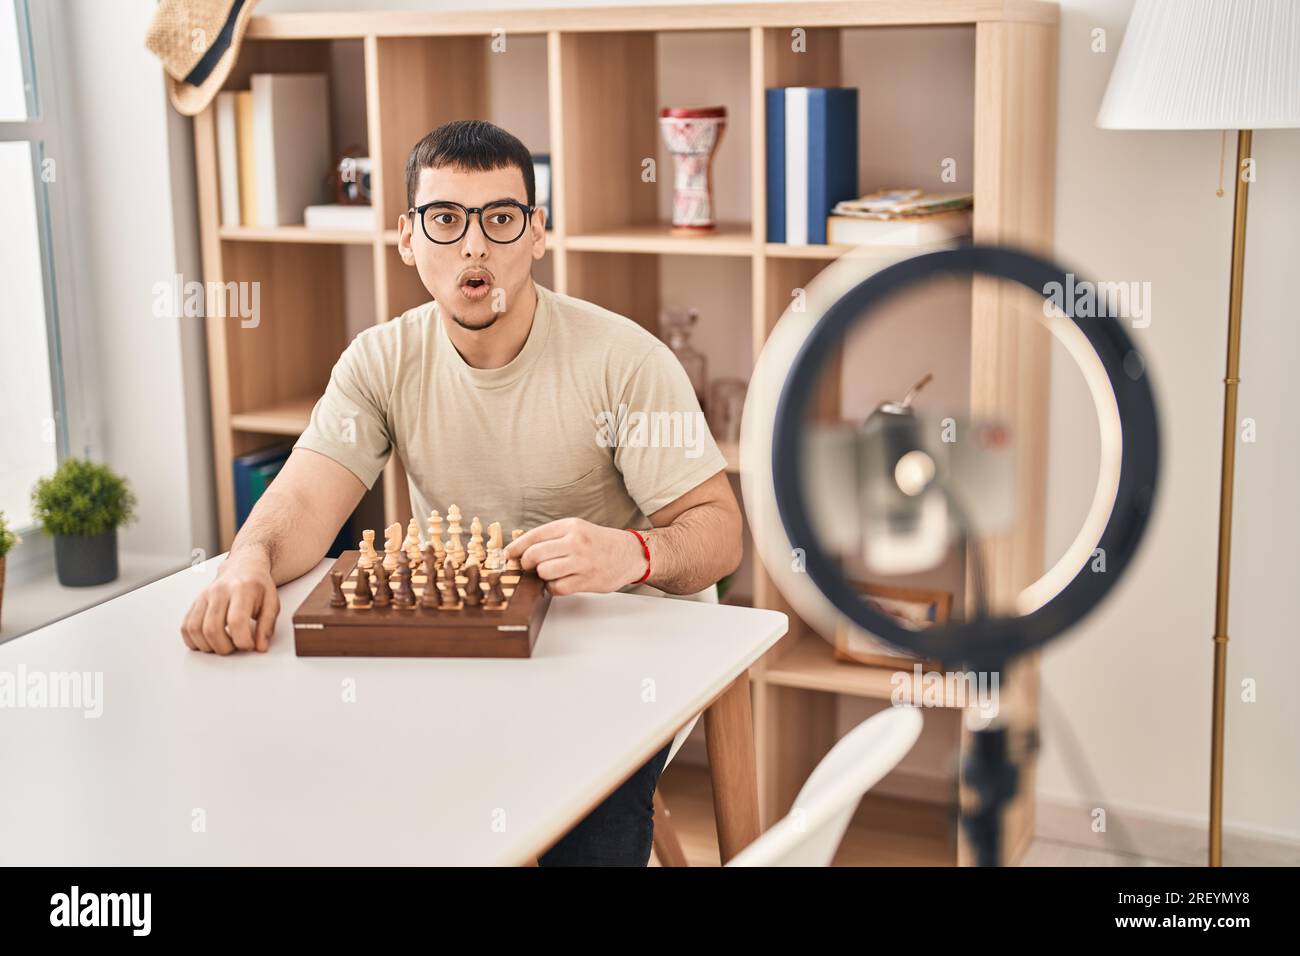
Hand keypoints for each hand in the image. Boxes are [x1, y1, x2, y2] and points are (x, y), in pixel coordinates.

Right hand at [180, 551, 279, 654]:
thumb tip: (260, 647)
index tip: (249, 646)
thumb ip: (267, 626)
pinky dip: (193, 640)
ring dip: (208, 646)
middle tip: (235, 648)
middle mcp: (219, 592)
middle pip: (212, 628)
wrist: (243, 567)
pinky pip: (185, 626)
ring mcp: (204, 596)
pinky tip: (207, 642)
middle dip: (224, 647)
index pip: (236, 620)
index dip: (242, 640)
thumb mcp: (272, 603)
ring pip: (195, 629)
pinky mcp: (195, 603)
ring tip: (222, 645)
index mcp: (242, 590)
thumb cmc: (258, 586)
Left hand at [503, 518, 646, 595]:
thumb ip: (552, 538)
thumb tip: (521, 551)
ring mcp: (581, 562)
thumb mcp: (576, 530)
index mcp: (569, 526)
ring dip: (542, 576)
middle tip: (529, 567)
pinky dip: (553, 588)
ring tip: (549, 574)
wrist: (629, 554)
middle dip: (526, 564)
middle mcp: (575, 542)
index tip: (508, 555)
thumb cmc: (598, 543)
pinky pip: (557, 588)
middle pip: (534, 555)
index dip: (515, 548)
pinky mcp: (587, 581)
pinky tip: (560, 582)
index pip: (533, 536)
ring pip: (544, 572)